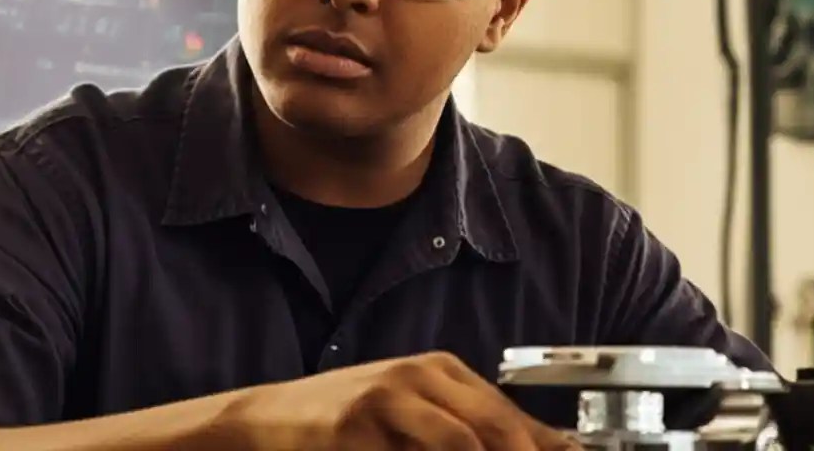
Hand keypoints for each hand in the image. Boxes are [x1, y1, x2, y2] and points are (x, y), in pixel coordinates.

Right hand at [220, 351, 579, 450]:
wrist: (267, 420)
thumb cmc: (344, 421)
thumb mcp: (412, 413)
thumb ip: (470, 430)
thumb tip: (543, 445)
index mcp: (439, 371)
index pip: (511, 418)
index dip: (546, 449)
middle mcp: (418, 377)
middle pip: (494, 428)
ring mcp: (386, 400)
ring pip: (462, 441)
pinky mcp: (356, 426)